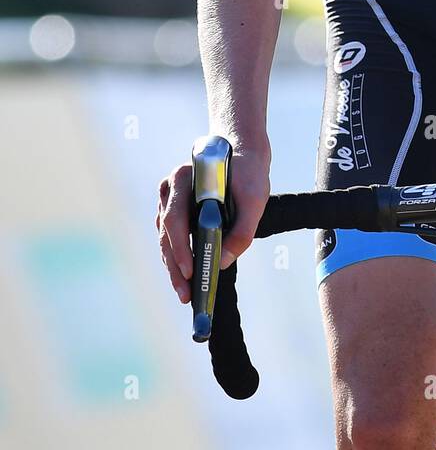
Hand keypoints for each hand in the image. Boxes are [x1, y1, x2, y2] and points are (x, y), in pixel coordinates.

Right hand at [156, 136, 271, 304]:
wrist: (242, 155)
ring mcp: (168, 200)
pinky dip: (176, 258)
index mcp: (183, 178)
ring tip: (185, 293)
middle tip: (185, 295)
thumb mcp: (255, 199)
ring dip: (173, 267)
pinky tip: (185, 277)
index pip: (175, 218)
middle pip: (166, 233)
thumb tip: (224, 262)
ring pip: (165, 239)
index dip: (180, 247)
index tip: (190, 271)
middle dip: (175, 267)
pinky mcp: (173, 210)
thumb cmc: (247, 174)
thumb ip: (242, 230)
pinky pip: (170, 238)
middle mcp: (170, 188)